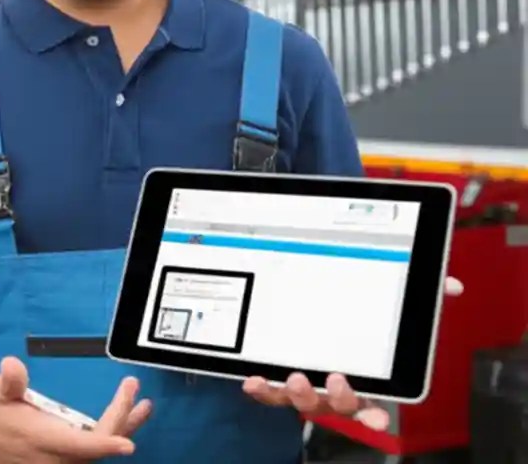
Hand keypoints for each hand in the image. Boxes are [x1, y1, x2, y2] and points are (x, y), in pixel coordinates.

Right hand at [0, 356, 151, 463]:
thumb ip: (9, 381)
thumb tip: (11, 365)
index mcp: (41, 439)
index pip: (79, 445)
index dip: (104, 445)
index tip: (127, 445)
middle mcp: (56, 457)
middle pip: (98, 444)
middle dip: (121, 419)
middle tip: (135, 389)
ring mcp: (61, 461)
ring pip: (99, 449)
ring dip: (124, 427)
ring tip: (144, 405)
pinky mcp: (64, 459)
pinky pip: (93, 449)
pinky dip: (112, 434)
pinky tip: (126, 420)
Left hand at [242, 276, 463, 429]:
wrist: (297, 329)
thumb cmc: (345, 328)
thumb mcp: (382, 313)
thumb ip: (417, 301)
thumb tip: (451, 286)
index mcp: (360, 381)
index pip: (372, 404)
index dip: (376, 414)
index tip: (382, 420)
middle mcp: (332, 389)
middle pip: (339, 405)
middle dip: (339, 397)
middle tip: (336, 379)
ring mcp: (303, 387)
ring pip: (302, 401)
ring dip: (300, 394)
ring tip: (296, 377)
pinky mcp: (274, 382)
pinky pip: (268, 393)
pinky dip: (261, 390)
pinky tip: (254, 380)